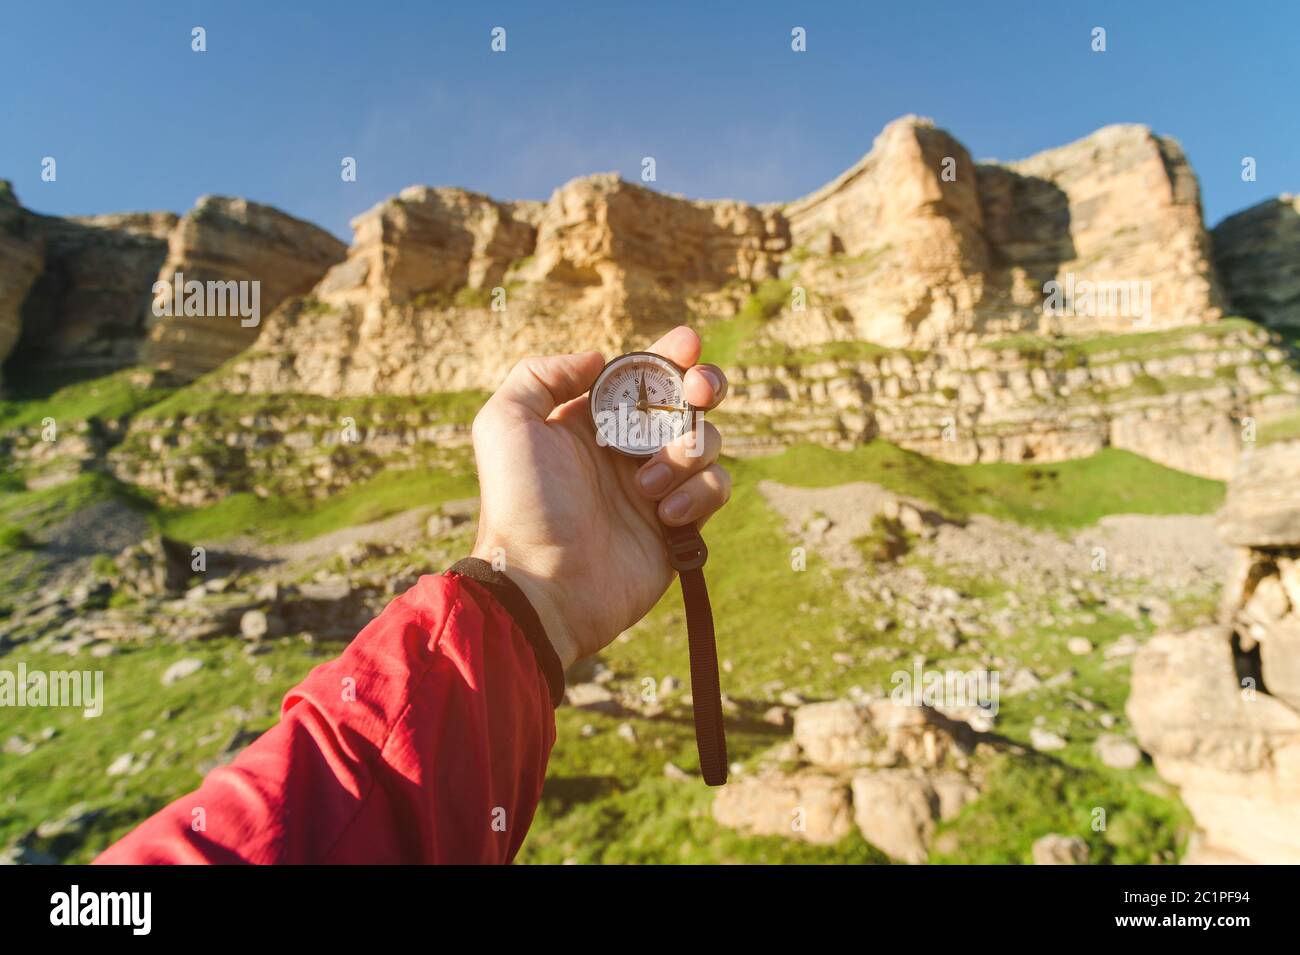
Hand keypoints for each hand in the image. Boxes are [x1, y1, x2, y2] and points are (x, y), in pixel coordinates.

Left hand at [469, 326, 730, 667]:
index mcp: (591, 421)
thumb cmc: (522, 504)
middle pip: (686, 401)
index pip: (640, 376)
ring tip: (645, 487)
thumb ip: (542, 375)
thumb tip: (597, 359)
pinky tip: (666, 513)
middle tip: (698, 391)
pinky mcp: (680, 524)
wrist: (544, 584)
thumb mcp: (505, 424)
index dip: (669, 354)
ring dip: (685, 452)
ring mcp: (657, 487)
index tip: (686, 344)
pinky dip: (698, 492)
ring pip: (706, 441)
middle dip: (702, 386)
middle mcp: (627, 449)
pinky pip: (714, 488)